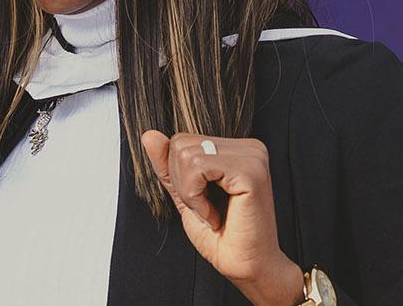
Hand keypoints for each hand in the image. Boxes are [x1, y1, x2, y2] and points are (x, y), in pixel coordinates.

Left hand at [141, 130, 304, 305]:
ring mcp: (253, 156)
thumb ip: (169, 165)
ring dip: (190, 194)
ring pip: (187, 155)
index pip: (182, 140)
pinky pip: (198, 168)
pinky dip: (196, 197)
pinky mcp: (250, 171)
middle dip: (183, 184)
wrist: (245, 266)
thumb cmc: (222, 237)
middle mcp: (250, 147)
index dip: (179, 177)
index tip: (203, 202)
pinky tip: (215, 215)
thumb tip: (149, 135)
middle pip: (181, 144)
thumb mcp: (186, 195)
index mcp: (239, 148)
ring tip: (212, 213)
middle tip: (207, 210)